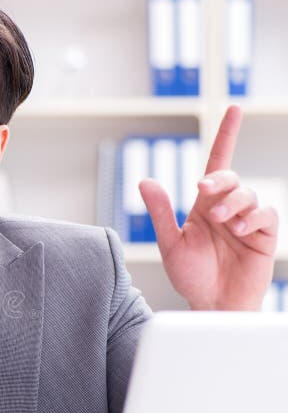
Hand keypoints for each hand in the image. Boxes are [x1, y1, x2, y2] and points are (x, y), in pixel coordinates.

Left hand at [139, 105, 278, 309]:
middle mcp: (227, 208)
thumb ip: (160, 212)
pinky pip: (267, 215)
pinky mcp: (265, 236)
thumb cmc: (191, 276)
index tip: (234, 108)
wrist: (211, 304)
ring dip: (234, 203)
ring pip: (249, 194)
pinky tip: (241, 231)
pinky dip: (254, 219)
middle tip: (203, 193)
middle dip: (220, 181)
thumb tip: (145, 180)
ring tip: (222, 223)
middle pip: (231, 178)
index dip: (227, 135)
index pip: (217, 163)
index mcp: (204, 206)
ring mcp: (247, 221)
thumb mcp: (170, 243)